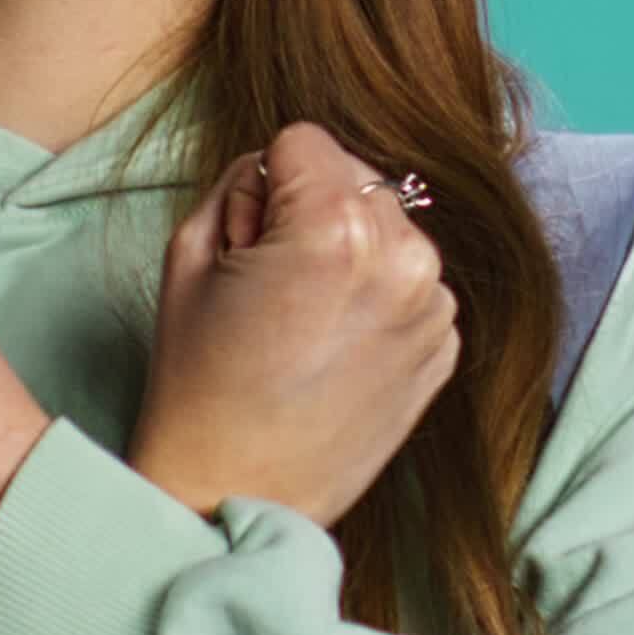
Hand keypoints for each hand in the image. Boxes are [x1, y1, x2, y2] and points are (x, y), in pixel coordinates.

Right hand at [129, 123, 459, 528]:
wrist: (235, 495)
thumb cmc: (198, 383)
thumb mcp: (189, 253)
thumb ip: (241, 181)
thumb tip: (283, 166)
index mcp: (339, 230)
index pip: (305, 140)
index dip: (261, 187)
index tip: (248, 247)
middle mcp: (405, 260)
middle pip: (356, 177)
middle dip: (312, 213)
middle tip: (270, 291)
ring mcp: (433, 309)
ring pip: (388, 227)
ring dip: (350, 253)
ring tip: (302, 324)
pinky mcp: (444, 348)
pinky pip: (410, 282)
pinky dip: (376, 299)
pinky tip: (334, 350)